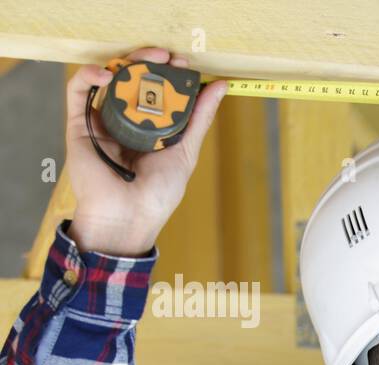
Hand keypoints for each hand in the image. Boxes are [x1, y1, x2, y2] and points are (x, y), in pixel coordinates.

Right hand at [65, 47, 226, 256]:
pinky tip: (109, 74)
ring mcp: (101, 121)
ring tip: (148, 56)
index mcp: (149, 127)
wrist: (129, 217)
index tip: (184, 62)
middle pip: (132, 80)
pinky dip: (90, 76)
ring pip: (108, 79)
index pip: (156, 90)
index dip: (168, 72)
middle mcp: (124, 121)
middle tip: (168, 54)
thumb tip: (220, 85)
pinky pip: (78, 91)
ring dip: (126, 61)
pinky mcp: (79, 125)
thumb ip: (199, 117)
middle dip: (150, 61)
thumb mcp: (186, 150)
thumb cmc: (158, 193)